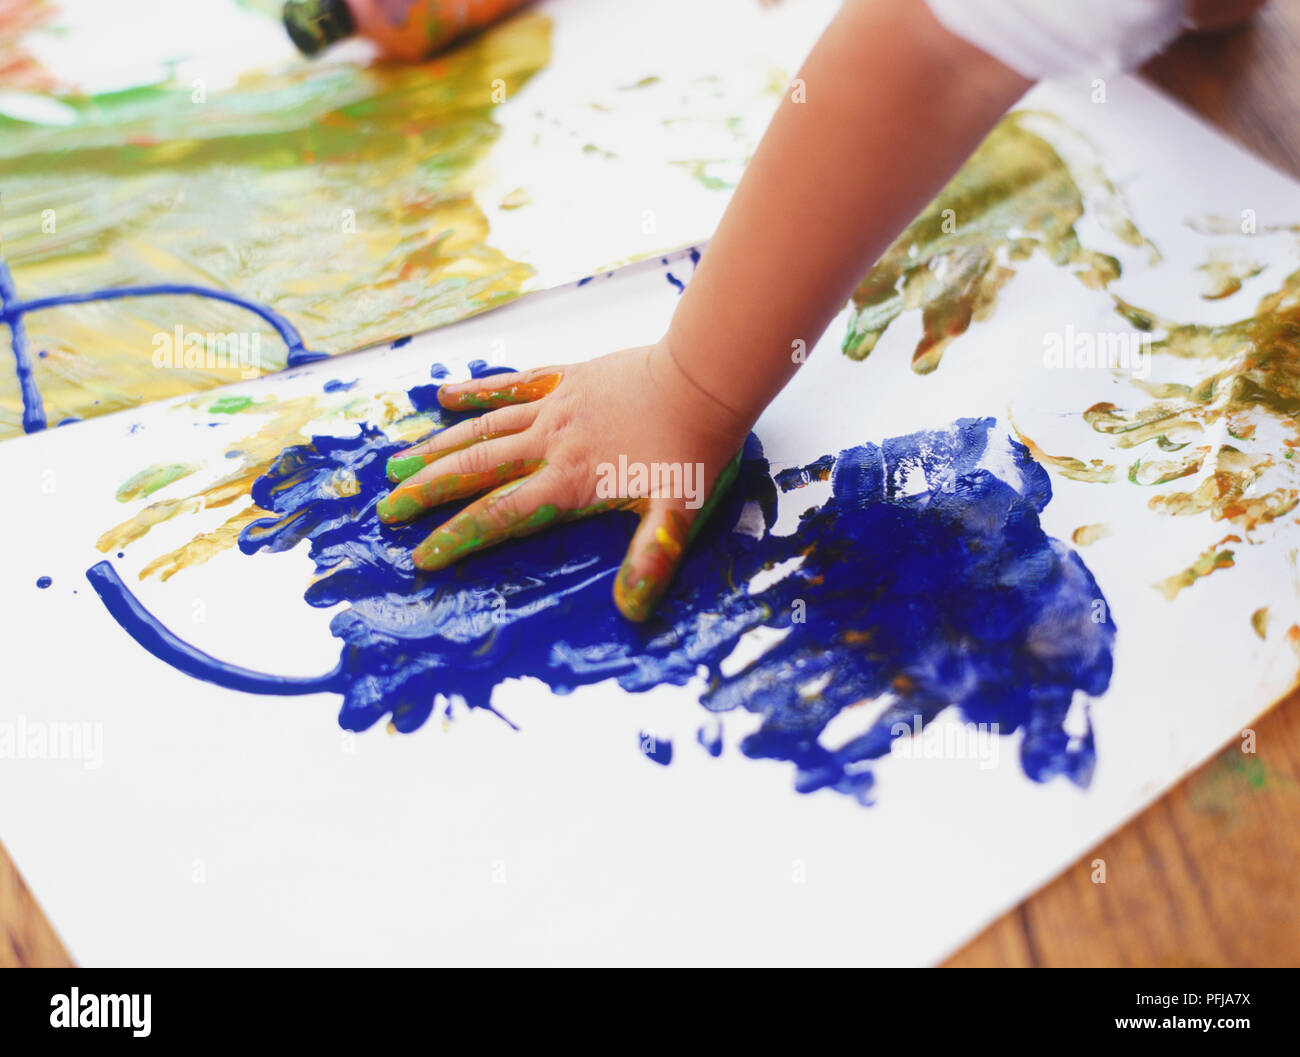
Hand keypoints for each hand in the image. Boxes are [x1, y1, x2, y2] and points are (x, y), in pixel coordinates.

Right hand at [377, 341, 750, 620]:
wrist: (703, 378)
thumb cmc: (693, 448)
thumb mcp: (679, 513)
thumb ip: (651, 558)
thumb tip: (630, 611)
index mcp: (569, 482)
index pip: (500, 516)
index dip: (458, 538)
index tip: (421, 556)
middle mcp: (550, 445)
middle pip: (476, 470)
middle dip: (429, 493)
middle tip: (387, 509)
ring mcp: (555, 408)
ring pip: (483, 429)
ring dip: (439, 447)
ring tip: (399, 462)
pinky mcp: (567, 378)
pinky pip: (511, 384)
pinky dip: (477, 391)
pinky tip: (445, 395)